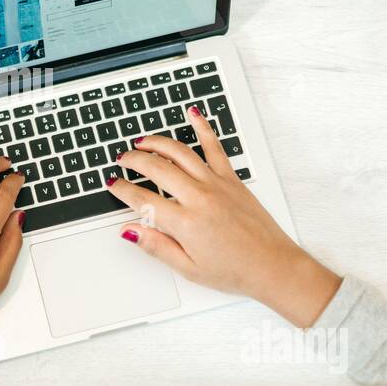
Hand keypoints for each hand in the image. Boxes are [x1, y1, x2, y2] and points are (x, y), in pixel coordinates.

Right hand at [108, 105, 340, 326]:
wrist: (272, 265)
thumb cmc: (235, 270)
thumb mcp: (188, 268)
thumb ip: (156, 246)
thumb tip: (130, 231)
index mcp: (185, 223)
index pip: (142, 199)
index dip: (123, 190)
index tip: (114, 184)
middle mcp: (199, 198)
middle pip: (157, 168)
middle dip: (134, 160)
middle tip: (123, 160)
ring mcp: (216, 184)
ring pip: (180, 152)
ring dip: (157, 143)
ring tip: (142, 141)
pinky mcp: (232, 179)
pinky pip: (215, 147)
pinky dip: (203, 128)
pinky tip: (194, 115)